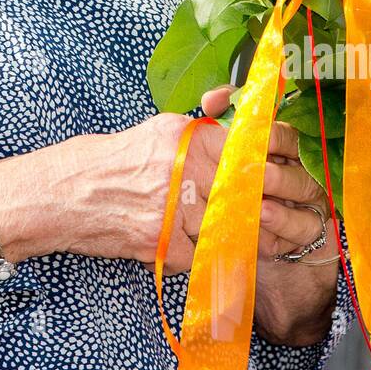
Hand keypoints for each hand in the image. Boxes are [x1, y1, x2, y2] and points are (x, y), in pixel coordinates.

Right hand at [55, 86, 330, 276]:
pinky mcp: (170, 247)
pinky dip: (234, 252)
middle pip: (255, 187)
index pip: (252, 143)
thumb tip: (235, 116)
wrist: (70, 194)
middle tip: (300, 200)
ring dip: (266, 230)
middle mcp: (187, 173)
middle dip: (283, 195)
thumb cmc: (116, 159)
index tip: (292, 156)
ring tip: (284, 230)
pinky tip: (248, 251)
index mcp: (188, 139)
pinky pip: (215, 252)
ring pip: (241, 225)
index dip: (282, 150)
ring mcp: (179, 214)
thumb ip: (203, 126)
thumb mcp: (160, 128)